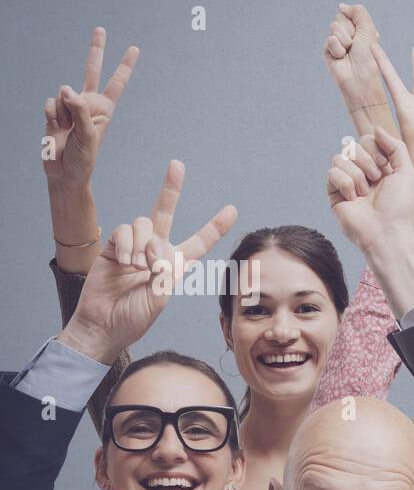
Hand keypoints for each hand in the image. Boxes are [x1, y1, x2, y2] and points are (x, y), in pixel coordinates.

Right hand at [42, 28, 138, 191]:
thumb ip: (79, 109)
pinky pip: (50, 103)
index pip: (117, 83)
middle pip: (92, 71)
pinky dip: (51, 115)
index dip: (124, 66)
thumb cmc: (83, 158)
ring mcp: (69, 106)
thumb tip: (66, 88)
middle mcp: (88, 103)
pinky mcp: (53, 111)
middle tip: (100, 29)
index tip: (134, 48)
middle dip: (96, 50)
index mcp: (104, 108)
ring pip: (62, 93)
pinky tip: (56, 128)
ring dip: (62, 112)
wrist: (64, 172)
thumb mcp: (88, 135)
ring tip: (67, 131)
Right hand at [60, 163, 235, 361]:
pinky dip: (127, 245)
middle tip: (177, 164)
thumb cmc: (134, 317)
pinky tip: (125, 264)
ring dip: (145, 245)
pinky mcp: (113, 245)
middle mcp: (156, 251)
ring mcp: (133, 246)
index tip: (232, 210)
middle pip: (165, 213)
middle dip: (170, 188)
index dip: (215, 227)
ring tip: (139, 268)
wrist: (104, 325)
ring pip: (144, 223)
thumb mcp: (160, 298)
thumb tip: (160, 251)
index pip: (199, 242)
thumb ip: (164, 273)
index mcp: (175, 266)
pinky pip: (124, 230)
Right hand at [323, 3, 386, 107]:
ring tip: (349, 52)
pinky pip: (329, 39)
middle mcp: (349, 34)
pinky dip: (337, 48)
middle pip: (340, 17)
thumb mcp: (368, 29)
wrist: (360, 78)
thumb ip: (358, 12)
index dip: (356, 23)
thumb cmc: (368, 57)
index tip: (363, 37)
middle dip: (350, 30)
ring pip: (334, 26)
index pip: (350, 12)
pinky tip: (341, 58)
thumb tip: (341, 6)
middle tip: (355, 45)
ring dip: (344, 39)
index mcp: (360, 29)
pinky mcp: (328, 51)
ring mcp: (337, 42)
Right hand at [326, 128, 413, 254]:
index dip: (374, 148)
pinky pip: (332, 172)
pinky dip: (346, 184)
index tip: (384, 166)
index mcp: (378, 165)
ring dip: (357, 176)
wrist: (386, 230)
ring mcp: (346, 181)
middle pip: (352, 145)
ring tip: (365, 194)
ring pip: (340, 158)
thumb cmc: (399, 205)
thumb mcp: (406, 171)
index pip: (367, 139)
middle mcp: (361, 171)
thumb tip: (376, 128)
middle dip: (366, 162)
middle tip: (376, 181)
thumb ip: (395, 146)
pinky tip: (353, 199)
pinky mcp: (334, 192)